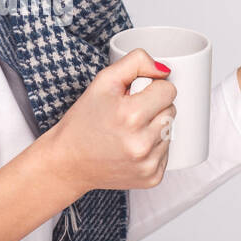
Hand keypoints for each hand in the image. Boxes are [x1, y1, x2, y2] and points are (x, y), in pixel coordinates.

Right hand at [40, 48, 177, 194]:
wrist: (68, 161)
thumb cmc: (83, 121)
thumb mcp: (103, 81)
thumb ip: (135, 63)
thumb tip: (164, 69)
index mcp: (131, 115)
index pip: (168, 90)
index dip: (151, 88)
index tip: (135, 95)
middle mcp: (142, 143)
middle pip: (171, 110)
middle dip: (153, 108)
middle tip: (128, 114)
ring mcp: (148, 163)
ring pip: (170, 131)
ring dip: (154, 128)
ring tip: (128, 132)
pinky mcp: (152, 177)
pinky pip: (166, 152)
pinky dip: (152, 148)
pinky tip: (131, 148)